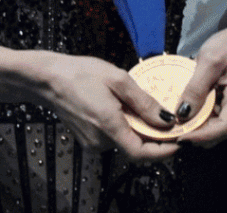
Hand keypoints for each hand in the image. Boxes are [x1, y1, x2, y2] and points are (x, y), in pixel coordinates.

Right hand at [30, 51, 181, 160]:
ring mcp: (92, 142)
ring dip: (136, 129)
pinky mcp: (87, 139)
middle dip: (152, 135)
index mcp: (109, 126)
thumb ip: (144, 102)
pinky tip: (118, 109)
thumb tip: (167, 120)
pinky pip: (113, 138)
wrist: (46, 78)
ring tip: (135, 107)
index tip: (180, 142)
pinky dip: (122, 128)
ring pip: (125, 141)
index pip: (143, 154)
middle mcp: (100, 140)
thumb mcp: (117, 79)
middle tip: (164, 118)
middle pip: (136, 147)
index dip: (165, 152)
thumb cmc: (78, 74)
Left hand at [175, 18, 226, 146]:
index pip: (224, 128)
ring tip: (172, 126)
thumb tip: (182, 113)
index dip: (202, 136)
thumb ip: (196, 87)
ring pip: (217, 129)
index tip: (180, 136)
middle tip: (169, 133)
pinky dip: (200, 120)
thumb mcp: (209, 60)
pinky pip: (216, 119)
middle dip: (195, 136)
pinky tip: (183, 115)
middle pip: (219, 132)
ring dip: (197, 130)